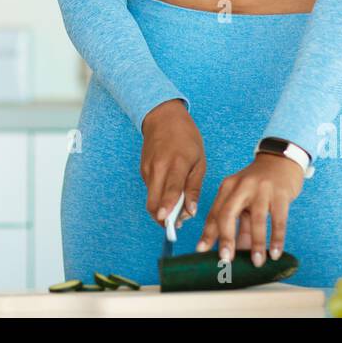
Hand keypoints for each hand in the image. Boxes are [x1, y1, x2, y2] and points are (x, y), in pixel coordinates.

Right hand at [139, 99, 205, 227]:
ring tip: (177, 210)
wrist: (162, 117)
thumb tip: (191, 211)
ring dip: (162, 210)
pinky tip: (169, 194)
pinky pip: (150, 191)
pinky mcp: (143, 171)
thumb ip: (194, 187)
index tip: (166, 220)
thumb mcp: (199, 161)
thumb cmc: (186, 138)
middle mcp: (158, 167)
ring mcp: (148, 170)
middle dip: (164, 219)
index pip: (171, 188)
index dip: (168, 205)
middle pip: (154, 202)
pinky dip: (159, 198)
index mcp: (177, 163)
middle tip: (177, 224)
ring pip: (151, 199)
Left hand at [196, 154, 303, 266]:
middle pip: (228, 214)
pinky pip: (278, 220)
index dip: (208, 233)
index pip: (215, 213)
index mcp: (228, 187)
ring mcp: (261, 189)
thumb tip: (238, 251)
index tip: (201, 250)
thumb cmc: (259, 184)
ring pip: (256, 220)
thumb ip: (240, 223)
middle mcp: (241, 186)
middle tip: (226, 259)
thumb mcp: (245, 198)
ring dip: (256, 244)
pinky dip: (277, 238)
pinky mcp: (280, 193)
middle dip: (226, 238)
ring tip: (257, 262)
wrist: (281, 160)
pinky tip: (275, 252)